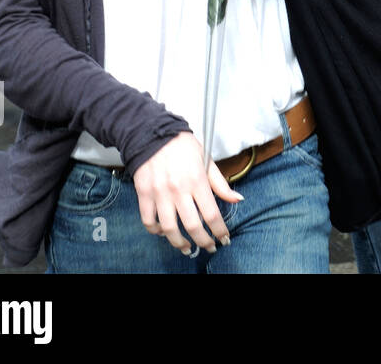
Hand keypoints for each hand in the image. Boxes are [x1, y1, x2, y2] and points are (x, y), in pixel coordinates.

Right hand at [132, 132, 242, 253]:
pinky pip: (148, 221)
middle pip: (193, 226)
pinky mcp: (144, 194)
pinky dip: (156, 231)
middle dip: (204, 241)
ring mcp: (159, 194)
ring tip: (186, 247)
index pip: (212, 214)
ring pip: (169, 228)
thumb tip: (237, 199)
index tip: (224, 238)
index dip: (220, 230)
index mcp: (197, 180)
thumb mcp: (207, 160)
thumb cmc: (182, 146)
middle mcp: (178, 190)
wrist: (153, 134)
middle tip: (209, 247)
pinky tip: (164, 232)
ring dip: (179, 242)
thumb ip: (221, 183)